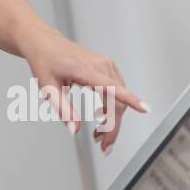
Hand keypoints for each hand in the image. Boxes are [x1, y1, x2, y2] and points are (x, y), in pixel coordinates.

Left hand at [18, 23, 149, 152]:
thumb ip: (63, 110)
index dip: (129, 100)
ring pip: (118, 98)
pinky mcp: (107, 67)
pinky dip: (111, 107)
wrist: (45, 43)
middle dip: (113, 127)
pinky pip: (116, 91)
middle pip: (116, 100)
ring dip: (112, 119)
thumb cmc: (45, 61)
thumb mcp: (48, 88)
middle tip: (104, 145)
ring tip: (98, 134)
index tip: (144, 109)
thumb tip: (74, 129)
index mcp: (84, 69)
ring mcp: (106, 64)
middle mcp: (100, 65)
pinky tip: (101, 116)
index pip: (110, 87)